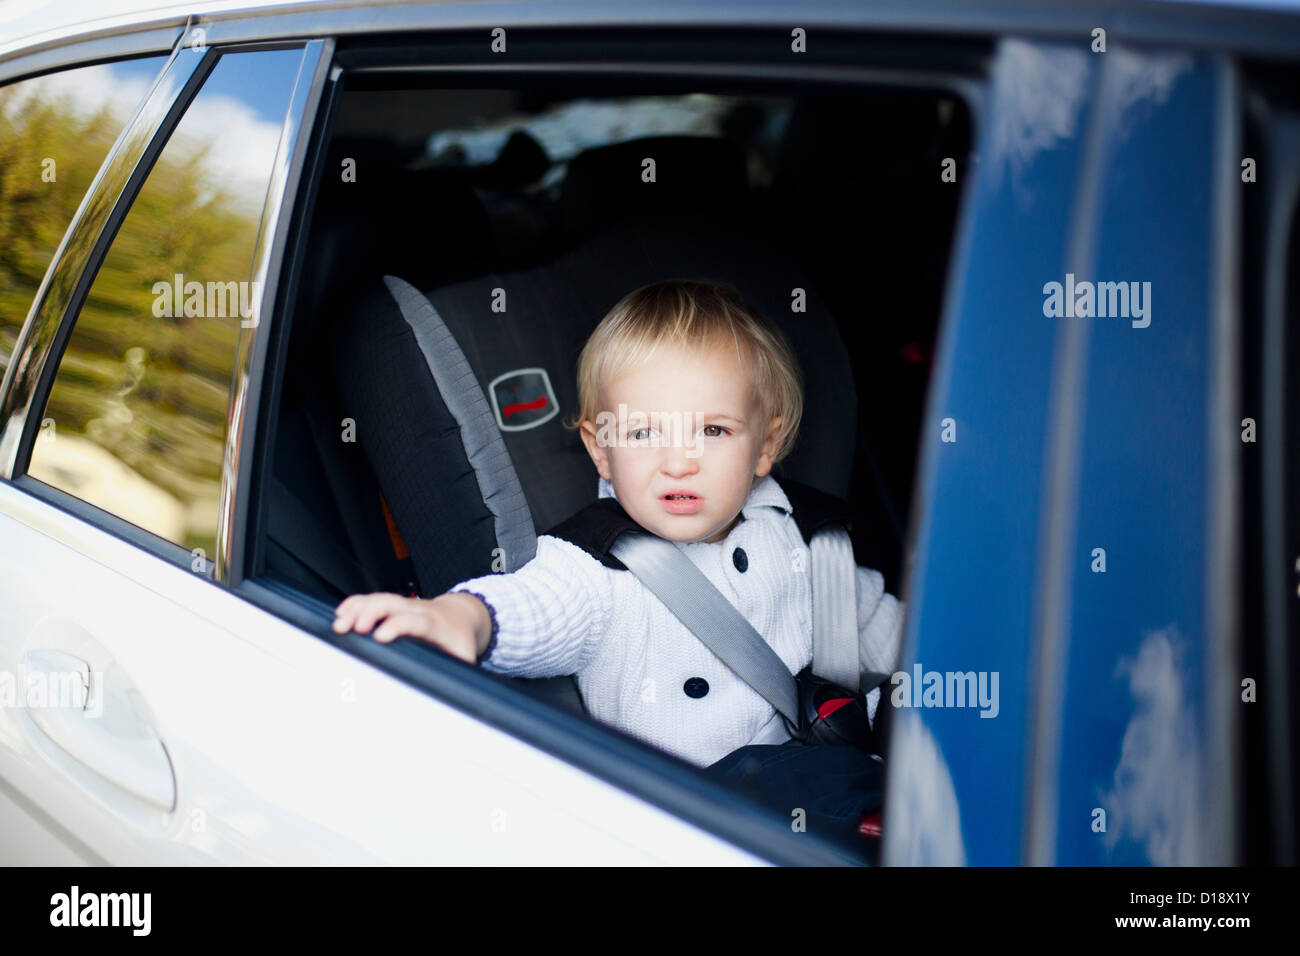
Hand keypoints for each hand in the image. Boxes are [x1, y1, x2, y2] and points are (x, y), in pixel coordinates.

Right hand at [331, 592, 488, 663]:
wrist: (461, 614)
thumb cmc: (459, 638)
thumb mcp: (465, 655)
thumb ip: (459, 673)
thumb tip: (453, 696)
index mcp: (434, 623)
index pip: (414, 620)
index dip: (396, 625)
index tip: (379, 637)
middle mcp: (416, 609)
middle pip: (391, 603)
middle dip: (370, 612)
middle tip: (352, 628)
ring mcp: (404, 605)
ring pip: (379, 599)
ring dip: (357, 608)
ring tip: (339, 624)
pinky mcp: (394, 604)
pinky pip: (373, 598)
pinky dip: (356, 603)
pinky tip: (341, 613)